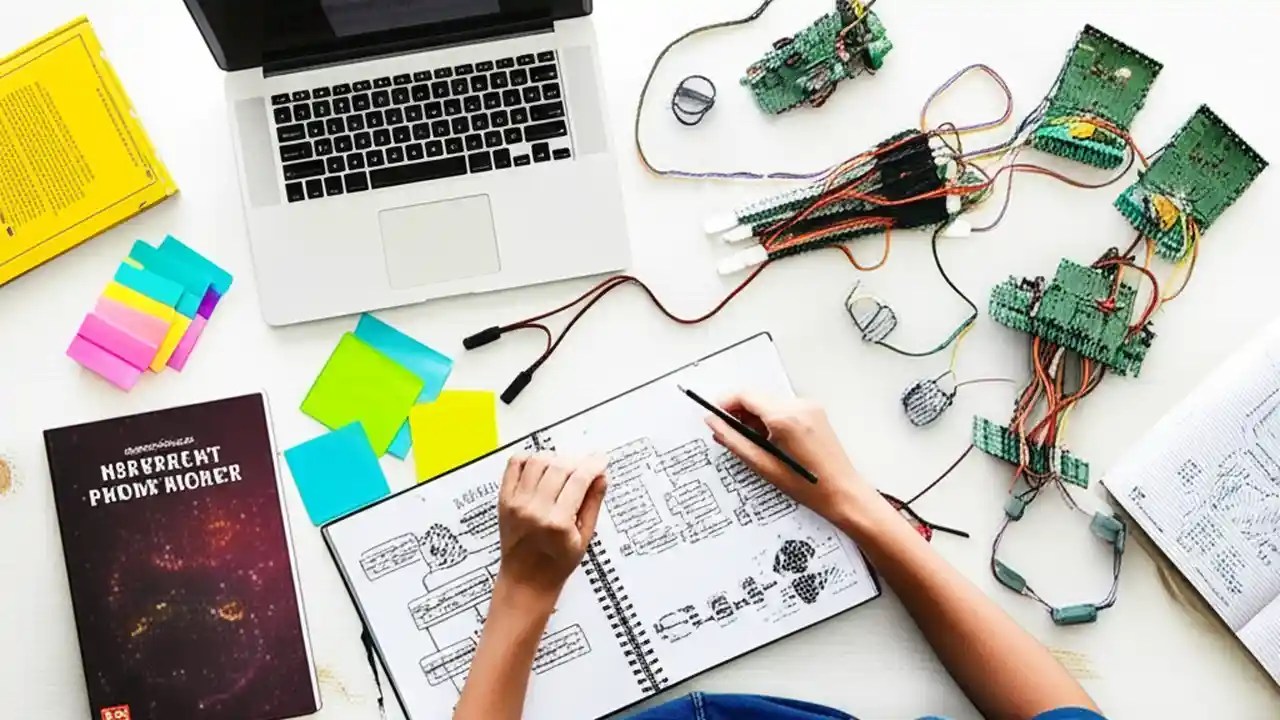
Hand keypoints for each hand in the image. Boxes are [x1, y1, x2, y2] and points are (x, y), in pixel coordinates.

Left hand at [496, 453, 607, 607]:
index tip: (601, 460)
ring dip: (555, 458)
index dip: (593, 465)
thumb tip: (601, 477)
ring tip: (564, 468)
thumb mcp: (584, 538)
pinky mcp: (504, 499)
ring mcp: (516, 503)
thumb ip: (593, 504)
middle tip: (585, 466)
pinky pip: (514, 464)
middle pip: (559, 466)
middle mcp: (534, 510)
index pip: (579, 479)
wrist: (525, 580)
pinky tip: (541, 466)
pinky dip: (529, 458)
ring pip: (537, 461)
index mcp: (557, 523)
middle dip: (577, 461)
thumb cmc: (555, 564)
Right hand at [704, 393, 880, 526]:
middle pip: (756, 398)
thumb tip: (714, 424)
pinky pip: (783, 409)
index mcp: (786, 417)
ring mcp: (810, 408)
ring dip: (755, 419)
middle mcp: (800, 406)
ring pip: (769, 403)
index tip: (714, 415)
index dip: (724, 403)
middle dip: (739, 414)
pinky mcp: (815, 413)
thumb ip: (733, 441)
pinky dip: (771, 421)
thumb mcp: (763, 465)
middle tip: (729, 436)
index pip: (745, 395)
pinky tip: (771, 443)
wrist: (844, 493)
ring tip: (755, 446)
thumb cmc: (810, 486)